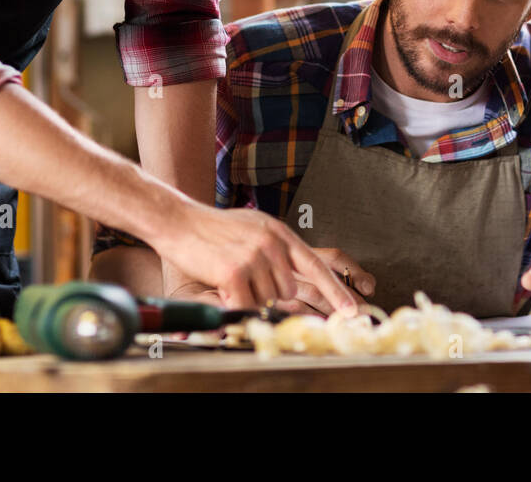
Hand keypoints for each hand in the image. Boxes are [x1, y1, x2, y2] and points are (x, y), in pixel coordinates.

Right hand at [149, 202, 360, 314]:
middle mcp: (272, 243)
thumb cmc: (213, 229)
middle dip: (266, 291)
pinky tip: (221, 282)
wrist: (178, 220)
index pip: (316, 266)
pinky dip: (233, 302)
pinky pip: (245, 305)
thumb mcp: (254, 228)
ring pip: (265, 300)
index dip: (336, 291)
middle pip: (287, 291)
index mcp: (279, 233)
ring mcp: (254, 257)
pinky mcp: (234, 272)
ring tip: (228, 271)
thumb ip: (276, 250)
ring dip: (247, 295)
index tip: (352, 311)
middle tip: (243, 274)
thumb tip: (292, 280)